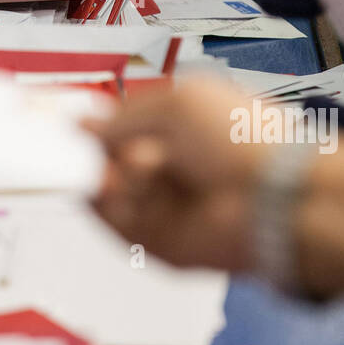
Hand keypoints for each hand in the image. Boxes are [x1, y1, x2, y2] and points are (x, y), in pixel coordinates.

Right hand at [84, 78, 258, 271]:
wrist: (274, 199)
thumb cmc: (242, 140)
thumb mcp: (177, 103)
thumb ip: (122, 117)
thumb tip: (83, 123)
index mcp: (179, 126)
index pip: (122, 124)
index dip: (96, 123)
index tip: (69, 120)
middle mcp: (170, 165)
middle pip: (108, 157)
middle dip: (101, 148)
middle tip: (106, 143)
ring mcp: (163, 204)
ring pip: (107, 188)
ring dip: (111, 174)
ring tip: (141, 165)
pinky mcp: (158, 241)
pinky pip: (113, 223)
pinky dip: (106, 205)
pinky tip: (119, 189)